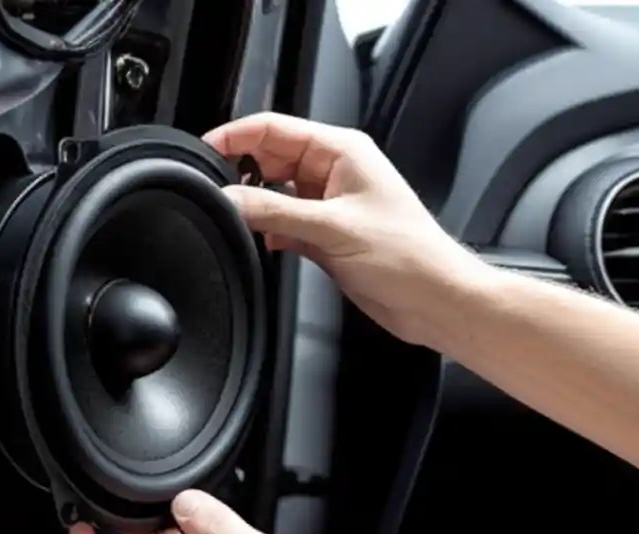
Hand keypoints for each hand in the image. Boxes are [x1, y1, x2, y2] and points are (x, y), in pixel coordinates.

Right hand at [204, 112, 495, 345]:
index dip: (236, 136)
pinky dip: (267, 233)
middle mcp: (333, 172)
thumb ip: (275, 211)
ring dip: (254, 207)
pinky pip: (280, 224)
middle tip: (215, 194)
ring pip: (272, 194)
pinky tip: (263, 244)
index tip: (203, 151)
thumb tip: (229, 198)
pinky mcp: (322, 235)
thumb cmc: (409, 256)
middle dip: (241, 174)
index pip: (274, 127)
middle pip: (268, 158)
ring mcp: (326, 204)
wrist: (434, 301)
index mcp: (342, 151)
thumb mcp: (333, 227)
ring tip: (238, 222)